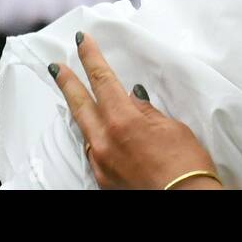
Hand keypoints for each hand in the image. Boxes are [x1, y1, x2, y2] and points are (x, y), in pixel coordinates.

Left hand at [49, 31, 221, 189]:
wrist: (185, 200)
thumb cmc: (186, 164)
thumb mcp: (171, 128)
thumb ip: (147, 112)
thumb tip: (133, 99)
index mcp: (123, 120)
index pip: (102, 80)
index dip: (90, 57)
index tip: (81, 41)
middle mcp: (104, 140)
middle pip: (79, 103)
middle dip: (67, 81)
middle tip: (56, 66)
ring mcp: (100, 161)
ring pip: (84, 128)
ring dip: (79, 109)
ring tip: (76, 95)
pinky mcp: (103, 178)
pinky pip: (92, 150)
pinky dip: (94, 135)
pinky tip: (100, 131)